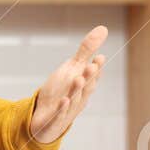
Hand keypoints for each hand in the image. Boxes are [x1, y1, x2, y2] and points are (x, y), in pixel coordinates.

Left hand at [30, 25, 107, 144]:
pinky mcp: (54, 120)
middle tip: (92, 65)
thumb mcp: (72, 68)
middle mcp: (78, 98)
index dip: (96, 68)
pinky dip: (61, 108)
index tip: (99, 57)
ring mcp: (67, 110)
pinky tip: (63, 100)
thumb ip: (86, 50)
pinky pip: (59, 114)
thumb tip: (103, 28)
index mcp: (84, 86)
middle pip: (85, 87)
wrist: (46, 121)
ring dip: (76, 90)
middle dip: (89, 77)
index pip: (92, 76)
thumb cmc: (62, 91)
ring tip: (78, 78)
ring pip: (73, 99)